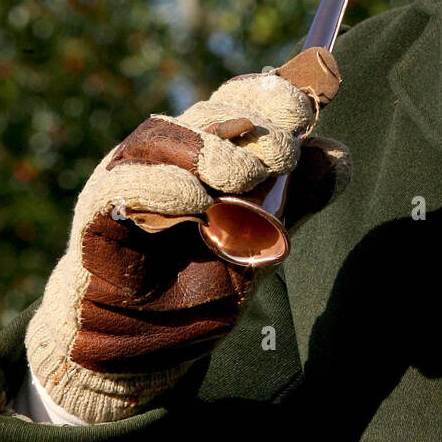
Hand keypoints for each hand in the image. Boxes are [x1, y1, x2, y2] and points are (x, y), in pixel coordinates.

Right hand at [24, 48, 350, 423]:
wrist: (151, 344)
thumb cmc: (205, 284)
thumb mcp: (267, 243)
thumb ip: (300, 200)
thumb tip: (338, 156)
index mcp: (214, 152)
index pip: (243, 100)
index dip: (276, 97)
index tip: (304, 112)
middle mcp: (173, 155)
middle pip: (214, 111)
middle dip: (257, 127)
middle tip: (283, 159)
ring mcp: (135, 177)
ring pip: (169, 133)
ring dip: (214, 150)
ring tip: (243, 179)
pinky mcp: (102, 210)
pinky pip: (131, 180)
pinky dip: (168, 185)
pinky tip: (198, 204)